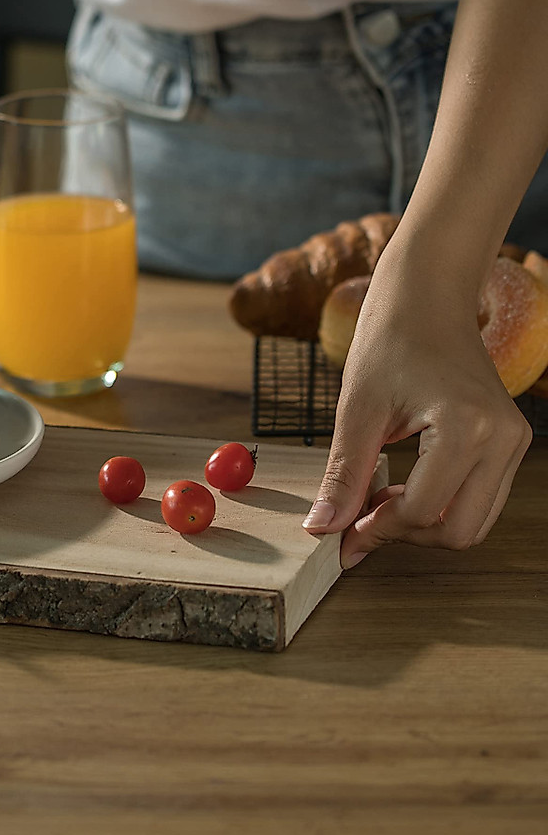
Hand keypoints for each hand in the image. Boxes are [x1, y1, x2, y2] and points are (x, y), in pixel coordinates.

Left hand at [302, 266, 531, 567]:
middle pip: (460, 530)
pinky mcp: (509, 441)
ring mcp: (513, 441)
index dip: (376, 530)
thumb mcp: (355, 411)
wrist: (426, 298)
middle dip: (405, 535)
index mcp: (467, 427)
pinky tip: (403, 487)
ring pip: (474, 521)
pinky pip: (480, 498)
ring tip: (378, 498)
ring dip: (424, 525)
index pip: (424, 511)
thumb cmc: (389, 341)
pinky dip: (441, 506)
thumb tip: (321, 528)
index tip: (341, 536)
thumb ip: (342, 475)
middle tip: (359, 519)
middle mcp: (503, 439)